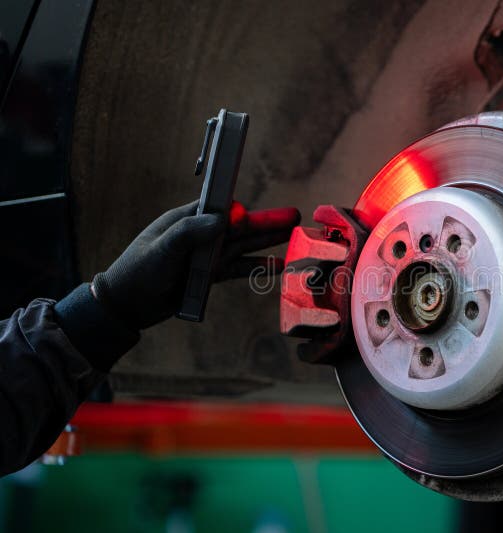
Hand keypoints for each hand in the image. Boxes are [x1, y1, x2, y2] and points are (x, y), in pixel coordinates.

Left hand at [91, 200, 299, 329]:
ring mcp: (206, 256)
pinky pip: (238, 268)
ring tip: (293, 236)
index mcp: (186, 220)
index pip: (220, 208)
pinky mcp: (209, 275)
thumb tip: (227, 217)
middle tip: (293, 216)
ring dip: (267, 242)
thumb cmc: (139, 270)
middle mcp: (200, 235)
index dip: (240, 209)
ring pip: (243, 246)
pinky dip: (257, 267)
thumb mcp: (163, 247)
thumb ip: (192, 230)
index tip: (252, 215)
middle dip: (266, 222)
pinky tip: (276, 265)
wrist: (127, 305)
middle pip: (239, 226)